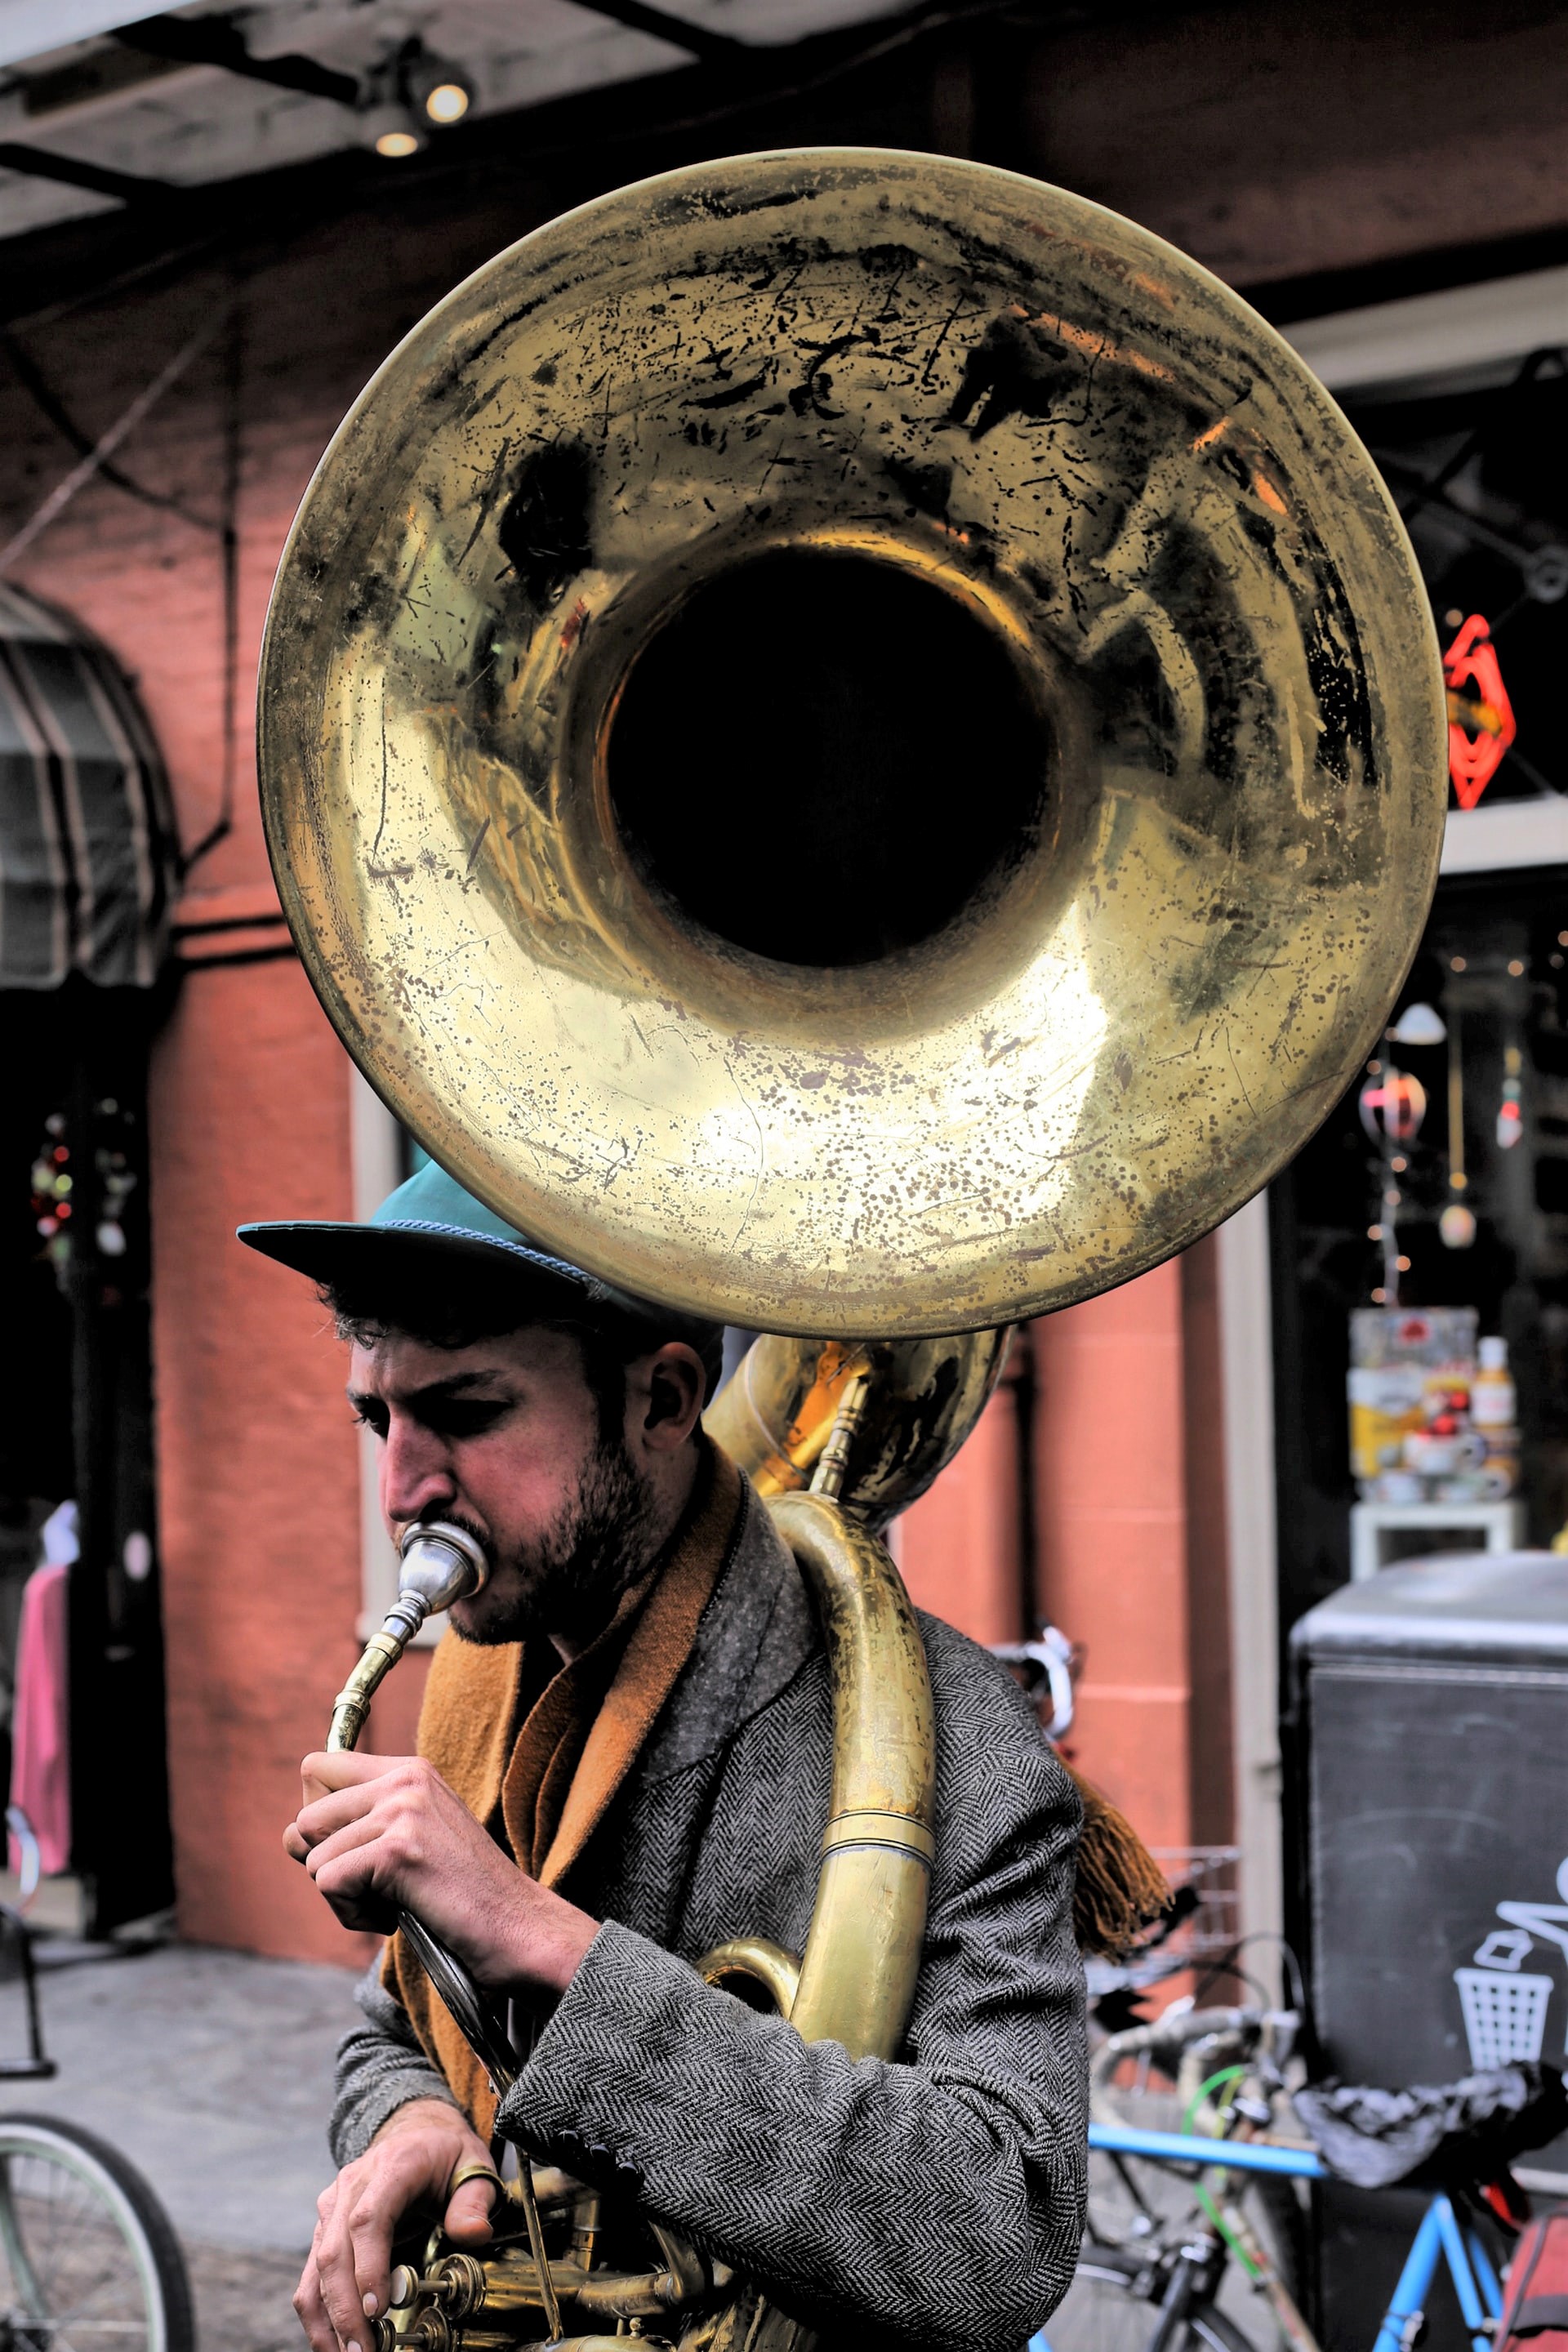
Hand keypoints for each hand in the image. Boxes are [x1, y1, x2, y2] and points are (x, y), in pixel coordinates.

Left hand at [283, 1751, 598, 1995]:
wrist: (519, 1929)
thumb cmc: (465, 1896)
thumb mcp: (412, 1841)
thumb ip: (354, 1828)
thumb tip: (288, 1836)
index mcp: (410, 1770)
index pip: (318, 1767)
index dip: (319, 1816)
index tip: (354, 1849)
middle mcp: (405, 1779)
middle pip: (306, 1817)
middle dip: (327, 1864)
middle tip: (377, 1887)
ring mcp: (402, 1811)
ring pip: (313, 1857)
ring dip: (344, 1898)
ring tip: (394, 1905)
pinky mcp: (396, 1851)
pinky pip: (328, 1884)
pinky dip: (353, 1916)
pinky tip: (394, 1918)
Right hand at [295, 2099, 493, 2351]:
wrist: (415, 2133)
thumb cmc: (444, 2155)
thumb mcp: (473, 2165)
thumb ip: (474, 2200)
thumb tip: (474, 2233)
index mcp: (391, 2167)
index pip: (367, 2219)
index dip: (368, 2266)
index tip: (377, 2309)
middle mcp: (352, 2186)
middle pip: (336, 2253)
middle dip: (347, 2310)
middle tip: (364, 2350)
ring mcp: (332, 2208)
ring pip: (317, 2269)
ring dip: (328, 2320)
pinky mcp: (324, 2228)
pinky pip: (312, 2276)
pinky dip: (320, 2313)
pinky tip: (335, 2342)